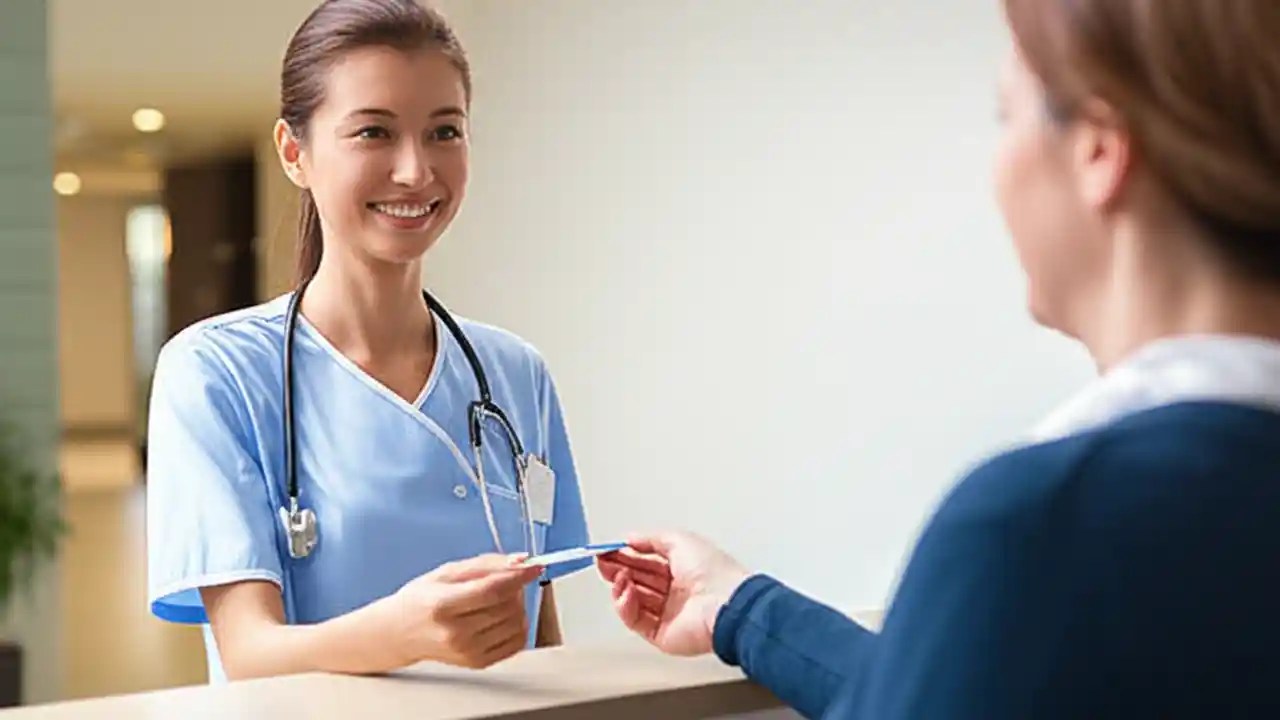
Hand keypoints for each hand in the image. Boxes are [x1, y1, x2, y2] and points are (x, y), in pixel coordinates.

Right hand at [390, 553, 542, 668]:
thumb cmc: (421, 599)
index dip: (518, 576)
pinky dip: (518, 625)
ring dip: (517, 606)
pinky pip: (517, 642)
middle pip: (507, 606)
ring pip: (516, 623)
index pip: (492, 590)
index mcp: (443, 605)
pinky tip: (502, 617)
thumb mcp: (446, 572)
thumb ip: (486, 564)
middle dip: (515, 588)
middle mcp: (455, 633)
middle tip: (504, 580)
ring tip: (499, 599)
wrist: (401, 633)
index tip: (534, 566)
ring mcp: (468, 652)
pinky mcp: (478, 663)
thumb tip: (520, 561)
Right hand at [597, 531, 751, 656]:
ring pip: (633, 601)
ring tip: (616, 576)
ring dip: (620, 586)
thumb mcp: (679, 541)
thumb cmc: (713, 572)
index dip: (626, 555)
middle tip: (602, 561)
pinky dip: (625, 606)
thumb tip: (630, 539)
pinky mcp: (662, 634)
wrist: (724, 605)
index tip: (607, 550)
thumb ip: (650, 539)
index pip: (647, 562)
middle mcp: (676, 592)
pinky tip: (624, 592)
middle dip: (618, 569)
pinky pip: (635, 620)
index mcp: (683, 569)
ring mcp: (668, 614)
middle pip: (638, 580)